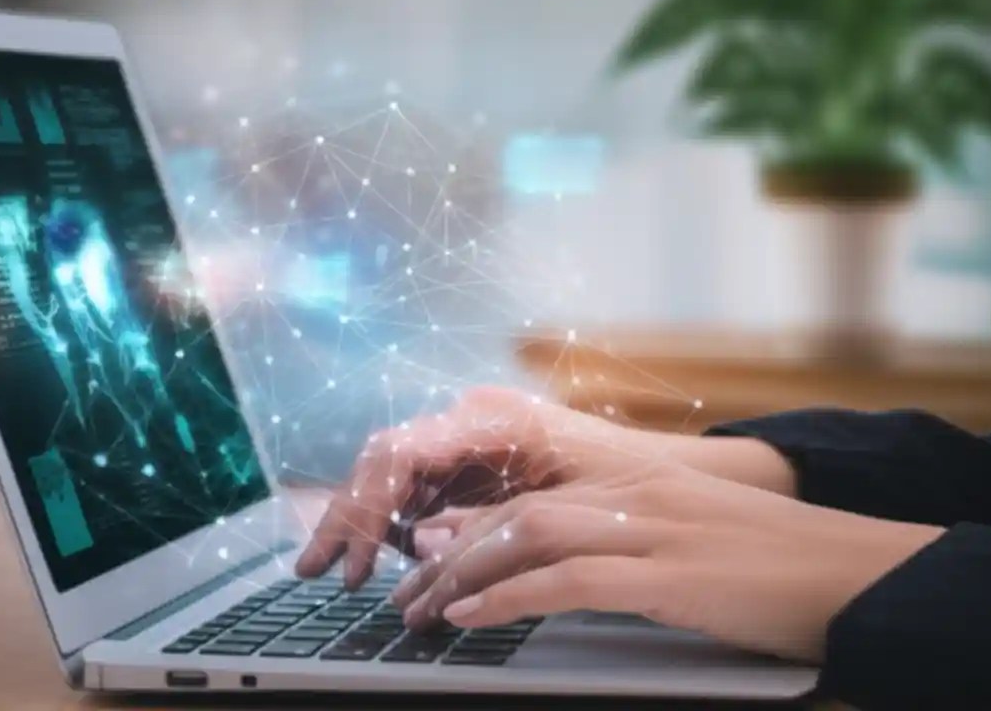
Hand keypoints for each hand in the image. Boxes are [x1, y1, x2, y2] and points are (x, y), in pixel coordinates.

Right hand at [295, 387, 644, 585]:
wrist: (677, 477)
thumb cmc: (633, 483)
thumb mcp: (565, 507)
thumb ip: (491, 521)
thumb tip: (424, 543)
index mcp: (490, 418)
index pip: (400, 452)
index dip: (368, 508)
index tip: (356, 562)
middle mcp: (471, 418)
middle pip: (385, 460)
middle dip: (348, 516)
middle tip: (314, 571)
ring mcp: (471, 438)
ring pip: (395, 474)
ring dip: (363, 522)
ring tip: (336, 572)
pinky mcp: (477, 462)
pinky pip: (421, 488)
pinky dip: (396, 524)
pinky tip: (382, 557)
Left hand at [394, 471, 942, 661]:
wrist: (856, 573)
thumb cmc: (777, 568)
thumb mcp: (693, 542)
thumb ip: (631, 546)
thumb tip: (571, 572)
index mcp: (640, 484)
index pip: (533, 497)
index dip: (472, 525)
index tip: (429, 550)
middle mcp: (637, 494)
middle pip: (518, 512)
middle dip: (453, 554)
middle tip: (411, 591)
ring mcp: (653, 529)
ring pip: (529, 536)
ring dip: (465, 574)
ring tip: (426, 611)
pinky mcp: (670, 574)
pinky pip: (567, 580)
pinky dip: (509, 597)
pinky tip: (471, 618)